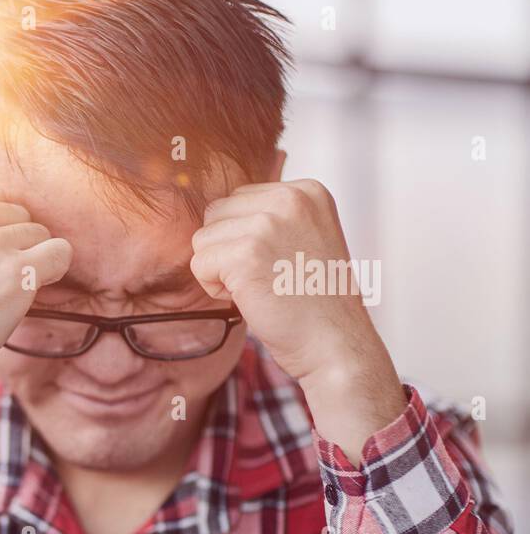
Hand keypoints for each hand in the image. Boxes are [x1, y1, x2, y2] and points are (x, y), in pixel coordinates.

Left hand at [189, 179, 404, 463]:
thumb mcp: (303, 238)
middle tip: (264, 278)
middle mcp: (290, 198)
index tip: (277, 263)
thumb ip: (269, 217)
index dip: (243, 238)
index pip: (237, 199)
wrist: (335, 344)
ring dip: (219, 270)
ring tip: (258, 287)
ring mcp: (268, 224)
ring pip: (202, 239)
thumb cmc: (314, 301)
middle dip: (226, 250)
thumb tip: (213, 212)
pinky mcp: (246, 253)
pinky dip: (214, 288)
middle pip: (215, 214)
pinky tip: (249, 298)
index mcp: (306, 190)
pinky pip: (199, 264)